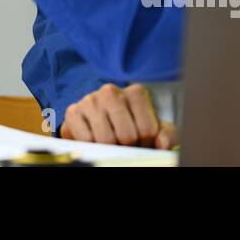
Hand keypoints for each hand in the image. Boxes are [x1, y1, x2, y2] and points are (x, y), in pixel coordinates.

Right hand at [58, 83, 178, 148]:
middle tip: (125, 143)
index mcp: (135, 93)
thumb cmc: (129, 125)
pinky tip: (95, 139)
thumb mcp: (152, 128)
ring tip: (112, 142)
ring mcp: (90, 100)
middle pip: (127, 136)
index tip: (141, 140)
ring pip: (107, 140)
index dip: (146, 143)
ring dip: (110, 148)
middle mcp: (111, 91)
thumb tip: (162, 144)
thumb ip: (166, 134)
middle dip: (128, 146)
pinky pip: (87, 140)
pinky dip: (93, 146)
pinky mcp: (73, 112)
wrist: (96, 122)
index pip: (148, 130)